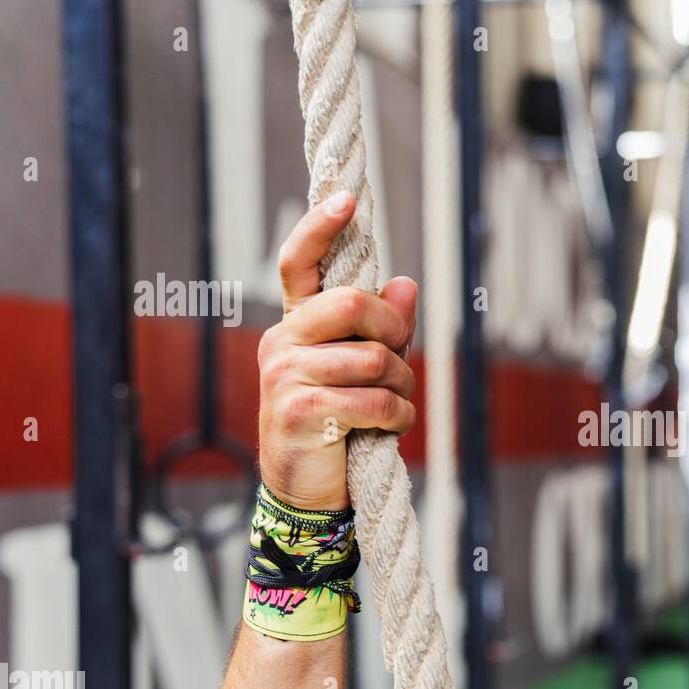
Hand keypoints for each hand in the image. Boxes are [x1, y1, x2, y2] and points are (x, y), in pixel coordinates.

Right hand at [258, 192, 417, 511]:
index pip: (297, 264)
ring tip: (397, 403)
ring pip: (374, 360)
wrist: (304, 489)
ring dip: (403, 386)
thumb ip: (382, 330)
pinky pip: (374, 401)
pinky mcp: (301, 413)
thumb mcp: (360, 371)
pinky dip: (399, 416)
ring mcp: (285, 377)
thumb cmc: (337, 423)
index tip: (347, 198)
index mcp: (295, 325)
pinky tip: (394, 426)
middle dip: (396, 332)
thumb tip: (406, 284)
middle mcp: (282, 343)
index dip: (319, 228)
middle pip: (354, 306)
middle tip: (402, 360)